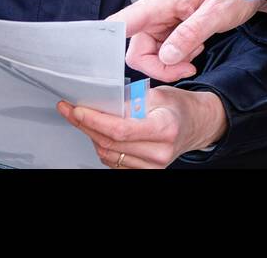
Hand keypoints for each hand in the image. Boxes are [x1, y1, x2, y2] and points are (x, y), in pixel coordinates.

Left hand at [58, 85, 224, 168]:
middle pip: (111, 143)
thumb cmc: (177, 107)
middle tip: (71, 111)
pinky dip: (103, 147)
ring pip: (108, 155)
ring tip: (88, 120)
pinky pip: (114, 163)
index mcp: (165, 129)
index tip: (77, 110)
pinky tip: (101, 134)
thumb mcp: (157, 94)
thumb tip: (100, 105)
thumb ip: (130, 102)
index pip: (121, 130)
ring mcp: (153, 166)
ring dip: (92, 136)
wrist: (195, 124)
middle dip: (86, 125)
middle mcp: (160, 152)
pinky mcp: (146, 172)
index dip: (94, 120)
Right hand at [109, 0, 266, 81]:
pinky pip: (165, 51)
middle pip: (137, 50)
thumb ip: (190, 34)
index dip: (105, 44)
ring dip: (171, 62)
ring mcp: (164, 20)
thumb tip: (167, 56)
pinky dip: (179, 57)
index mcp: (159, 3)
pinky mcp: (173, 27)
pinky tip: (196, 48)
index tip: (107, 66)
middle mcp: (156, 12)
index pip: (120, 23)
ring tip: (196, 53)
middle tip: (186, 68)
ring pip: (152, 53)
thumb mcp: (216, 13)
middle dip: (159, 66)